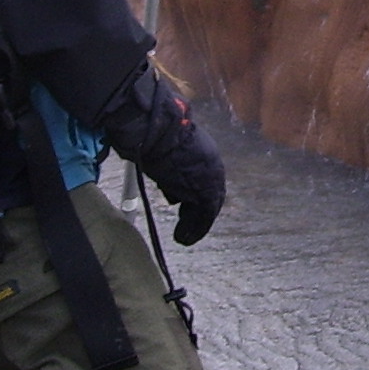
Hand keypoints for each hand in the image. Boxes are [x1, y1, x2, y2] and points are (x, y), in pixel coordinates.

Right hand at [99, 64, 225, 244]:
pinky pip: (204, 217)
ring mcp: (212, 178)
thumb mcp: (164, 149)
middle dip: (196, 211)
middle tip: (185, 224)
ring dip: (195, 224)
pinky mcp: (206, 191)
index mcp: (205, 154)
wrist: (159, 131)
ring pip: (207, 209)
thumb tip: (157, 164)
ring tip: (182, 237)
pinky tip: (182, 239)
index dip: (193, 195)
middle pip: (209, 196)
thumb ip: (168, 162)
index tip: (183, 205)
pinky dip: (195, 230)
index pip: (203, 180)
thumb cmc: (155, 134)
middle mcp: (213, 166)